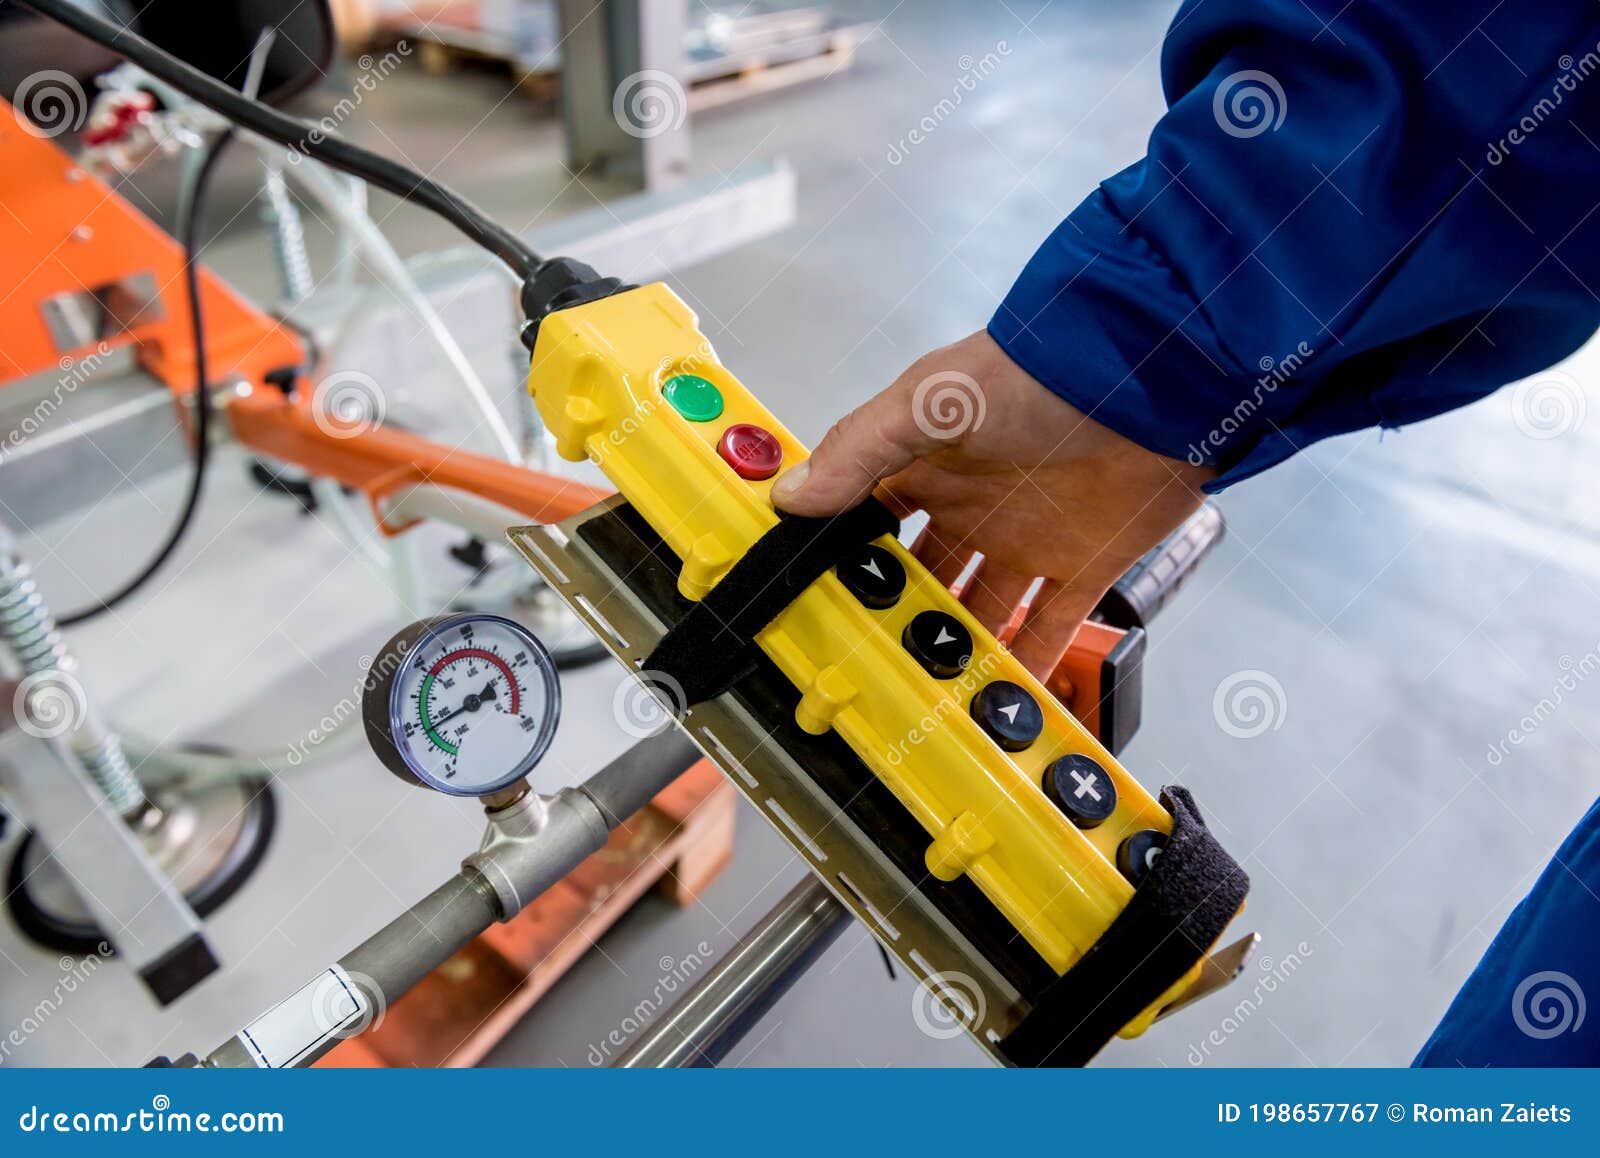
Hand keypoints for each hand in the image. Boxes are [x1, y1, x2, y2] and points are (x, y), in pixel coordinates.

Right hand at [771, 330, 1214, 678]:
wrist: (1147, 381)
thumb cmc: (1035, 376)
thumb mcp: (931, 404)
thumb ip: (858, 452)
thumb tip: (790, 498)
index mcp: (926, 466)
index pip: (866, 522)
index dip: (838, 562)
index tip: (809, 608)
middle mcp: (971, 507)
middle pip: (919, 577)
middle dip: (895, 619)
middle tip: (866, 669)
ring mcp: (1025, 540)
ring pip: (978, 611)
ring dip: (955, 650)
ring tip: (924, 700)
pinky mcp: (1081, 565)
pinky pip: (1047, 627)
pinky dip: (1026, 666)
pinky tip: (1000, 703)